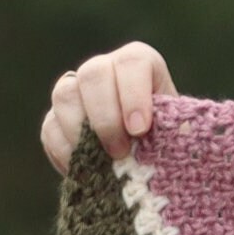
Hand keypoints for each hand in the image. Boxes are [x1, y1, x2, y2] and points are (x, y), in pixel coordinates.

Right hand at [40, 42, 177, 176]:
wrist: (149, 164)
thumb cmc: (175, 145)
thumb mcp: (184, 136)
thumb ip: (182, 130)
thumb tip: (182, 134)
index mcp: (140, 65)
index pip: (133, 63)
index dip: (134, 95)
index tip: (140, 130)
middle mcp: (105, 70)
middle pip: (93, 74)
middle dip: (106, 117)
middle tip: (120, 152)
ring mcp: (76, 92)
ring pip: (64, 95)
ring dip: (80, 131)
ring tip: (101, 162)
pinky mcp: (56, 119)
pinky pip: (49, 128)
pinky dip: (64, 151)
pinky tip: (84, 171)